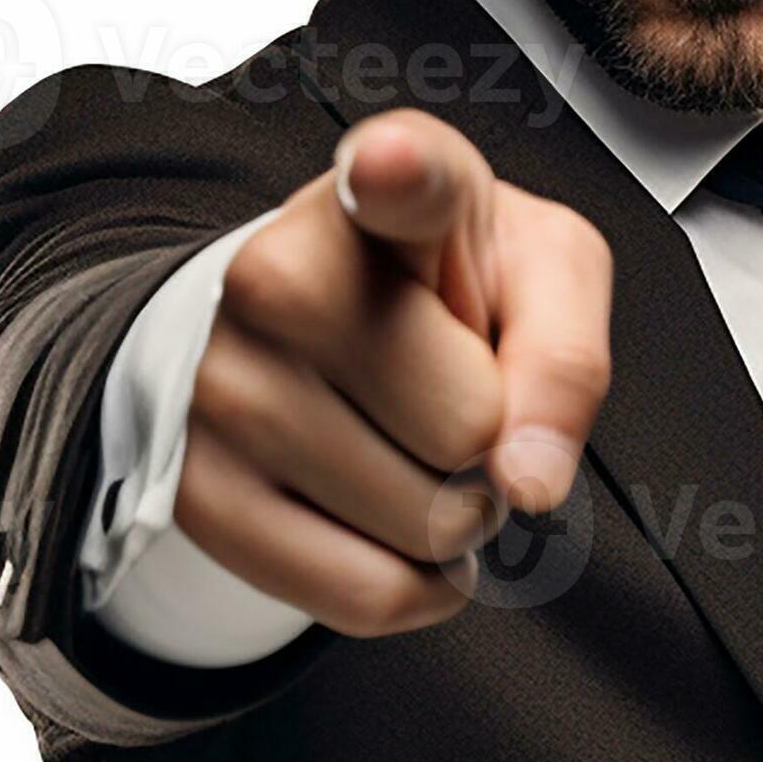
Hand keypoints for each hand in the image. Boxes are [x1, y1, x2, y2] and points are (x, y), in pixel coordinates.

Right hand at [175, 108, 612, 635]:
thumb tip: (529, 480)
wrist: (310, 326)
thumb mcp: (542, 277)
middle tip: (453, 396)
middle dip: (494, 443)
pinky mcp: (197, 489)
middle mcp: (277, 271)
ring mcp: (224, 384)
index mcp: (384, 185)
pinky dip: (415, 586)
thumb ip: (565, 357)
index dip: (398, 174)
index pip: (397, 177)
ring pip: (424, 524)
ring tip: (416, 448)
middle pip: (469, 427)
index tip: (390, 167)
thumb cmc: (439, 286)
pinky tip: (396, 527)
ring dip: (457, 519)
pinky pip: (366, 594)